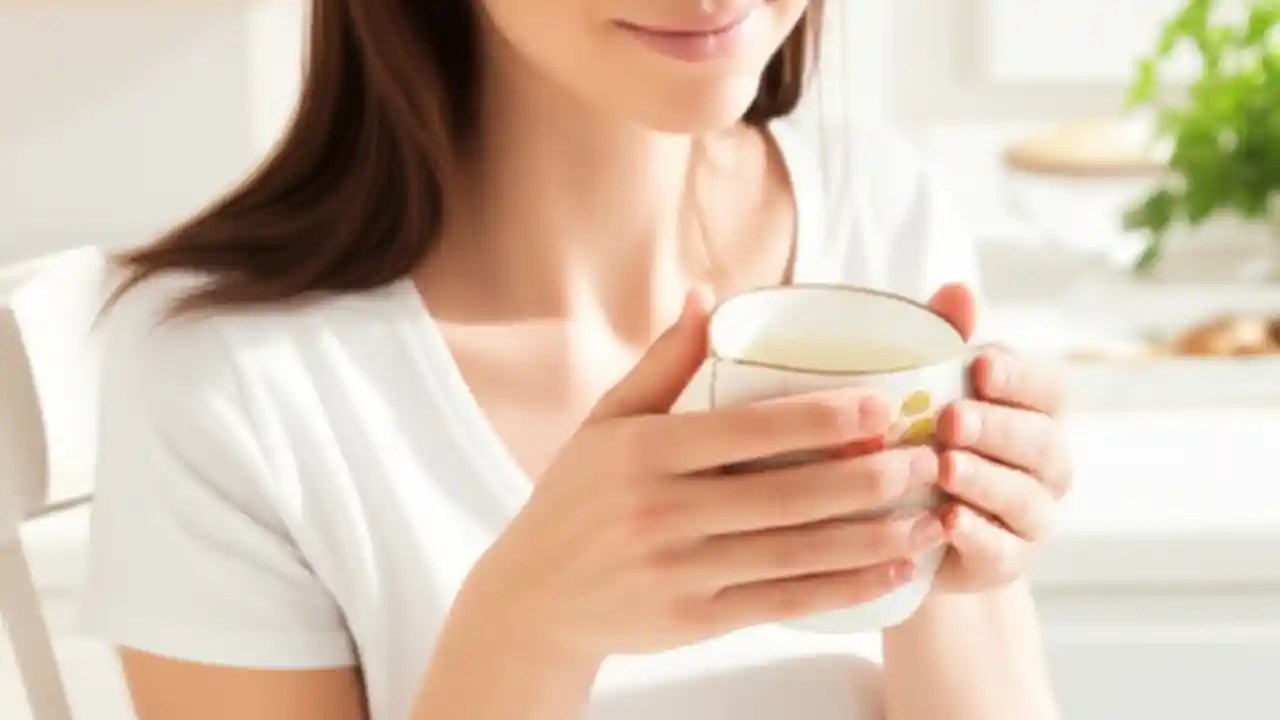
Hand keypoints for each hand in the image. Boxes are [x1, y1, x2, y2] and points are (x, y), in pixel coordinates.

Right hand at [453, 290, 946, 663]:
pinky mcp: (697, 619)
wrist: (535, 598)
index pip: (747, 429)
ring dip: (873, 537)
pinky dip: (846, 589)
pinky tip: (893, 572)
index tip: (883, 403)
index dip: (821, 418)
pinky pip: (784, 601)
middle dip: (868, 477)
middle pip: (785, 494)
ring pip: (796, 552)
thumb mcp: (605, 422)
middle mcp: (662, 511)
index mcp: (644, 451)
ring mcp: (681, 571)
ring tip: (932, 516)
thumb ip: (661, 363)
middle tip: (927, 457)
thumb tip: (707, 296)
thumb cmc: (576, 497)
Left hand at [926, 284, 1072, 592]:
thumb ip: (944, 341)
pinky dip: (977, 535)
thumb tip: (958, 289)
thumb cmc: (919, 438)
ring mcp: (1031, 517)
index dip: (1021, 377)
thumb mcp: (923, 389)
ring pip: (1025, 497)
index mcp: (1033, 411)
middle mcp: (1045, 463)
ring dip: (984, 480)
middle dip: (998, 428)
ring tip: (944, 468)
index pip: (1049, 388)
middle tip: (952, 419)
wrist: (905, 526)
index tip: (981, 365)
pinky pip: (1001, 551)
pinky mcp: (1006, 562)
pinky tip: (948, 521)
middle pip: (1042, 442)